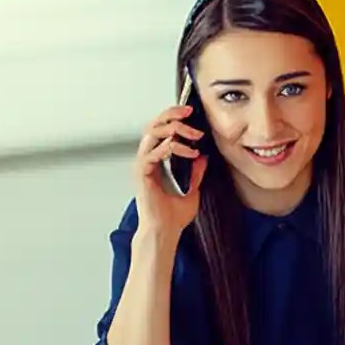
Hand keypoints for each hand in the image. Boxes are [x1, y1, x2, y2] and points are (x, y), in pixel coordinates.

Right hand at [133, 105, 208, 237]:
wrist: (165, 231)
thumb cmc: (174, 215)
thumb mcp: (193, 189)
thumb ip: (196, 172)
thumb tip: (203, 156)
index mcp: (156, 160)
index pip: (160, 129)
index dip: (173, 117)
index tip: (191, 112)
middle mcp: (147, 158)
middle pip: (153, 125)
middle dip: (171, 115)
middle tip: (189, 113)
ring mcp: (143, 164)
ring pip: (152, 134)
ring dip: (173, 129)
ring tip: (193, 134)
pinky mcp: (142, 172)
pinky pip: (153, 152)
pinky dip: (170, 148)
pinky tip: (188, 151)